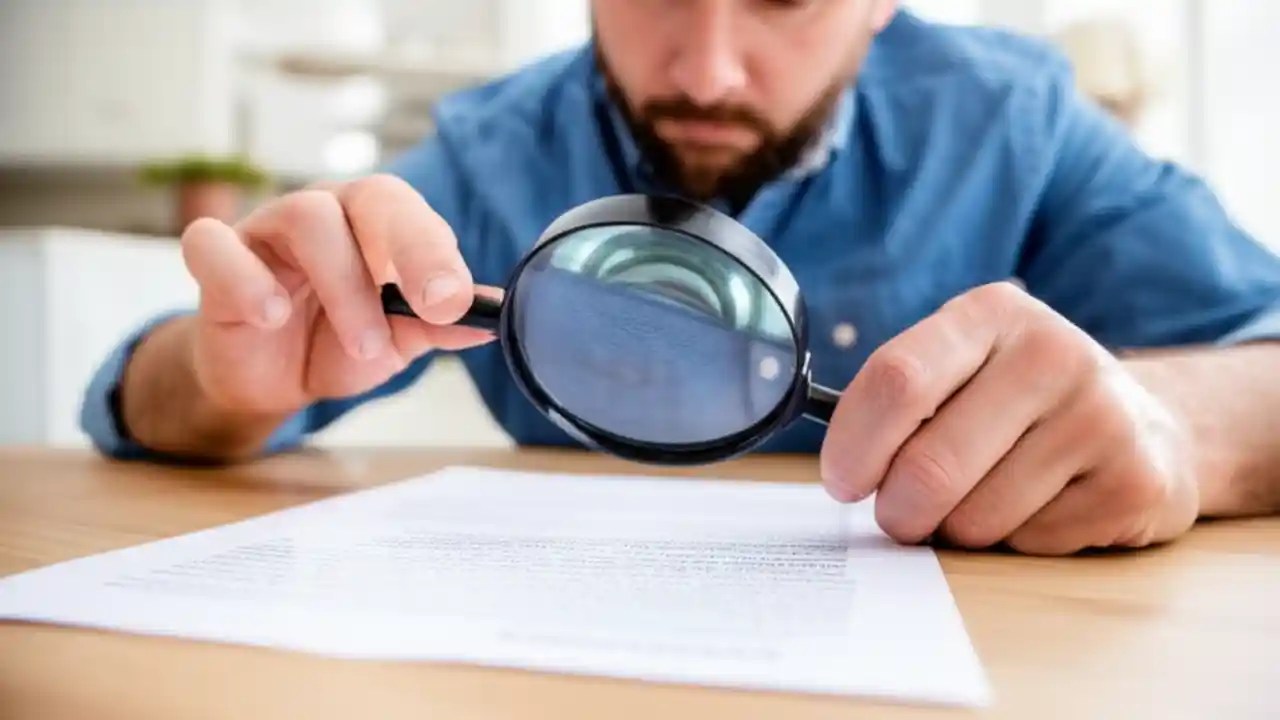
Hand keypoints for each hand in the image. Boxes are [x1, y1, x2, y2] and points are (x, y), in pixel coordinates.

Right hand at [179, 174, 493, 416]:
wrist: (272, 379)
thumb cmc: (338, 341)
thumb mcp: (399, 340)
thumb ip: (440, 326)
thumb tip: (494, 317)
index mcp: (375, 222)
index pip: (411, 213)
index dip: (437, 251)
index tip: (458, 301)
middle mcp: (326, 211)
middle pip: (369, 196)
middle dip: (411, 247)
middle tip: (435, 305)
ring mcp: (268, 230)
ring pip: (306, 218)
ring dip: (345, 284)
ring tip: (366, 343)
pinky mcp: (216, 259)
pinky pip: (215, 245)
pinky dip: (245, 277)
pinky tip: (271, 314)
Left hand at [819, 282, 1198, 554]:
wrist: (1145, 425)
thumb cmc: (1016, 402)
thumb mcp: (961, 368)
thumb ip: (901, 400)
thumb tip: (842, 469)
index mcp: (991, 314)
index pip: (898, 380)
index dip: (855, 444)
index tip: (842, 480)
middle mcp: (1051, 352)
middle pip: (929, 465)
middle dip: (898, 510)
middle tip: (901, 515)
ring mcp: (1100, 415)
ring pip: (975, 517)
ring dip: (957, 529)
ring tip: (984, 497)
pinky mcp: (1134, 480)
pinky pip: (1028, 543)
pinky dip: (1015, 543)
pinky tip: (1042, 505)